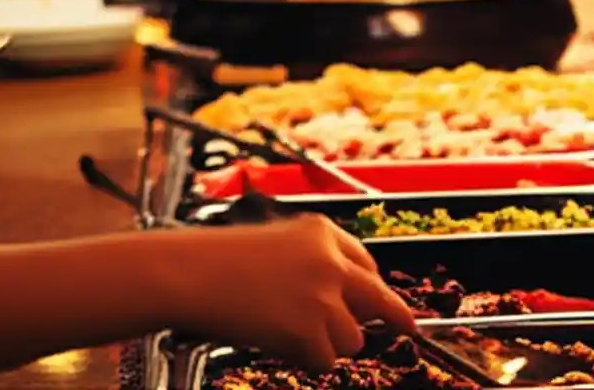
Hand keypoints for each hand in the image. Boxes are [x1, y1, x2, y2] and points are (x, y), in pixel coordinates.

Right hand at [168, 214, 415, 372]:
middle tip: (408, 328)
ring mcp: (323, 296)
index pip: (366, 265)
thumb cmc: (214, 262)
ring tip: (287, 334)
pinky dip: (307, 361)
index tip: (381, 300)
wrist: (184, 273)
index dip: (368, 289)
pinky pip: (325, 360)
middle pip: (380, 298)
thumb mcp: (273, 245)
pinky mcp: (309, 330)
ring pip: (352, 339)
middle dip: (397, 316)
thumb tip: (341, 304)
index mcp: (321, 233)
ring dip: (327, 345)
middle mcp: (331, 261)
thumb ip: (312, 266)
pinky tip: (278, 344)